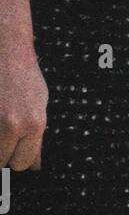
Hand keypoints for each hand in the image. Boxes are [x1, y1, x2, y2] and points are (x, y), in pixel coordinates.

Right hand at [0, 39, 46, 169]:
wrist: (3, 49)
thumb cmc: (23, 76)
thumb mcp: (39, 104)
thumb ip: (36, 137)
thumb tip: (35, 166)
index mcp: (33, 123)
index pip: (23, 162)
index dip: (18, 158)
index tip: (15, 150)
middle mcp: (11, 124)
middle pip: (2, 161)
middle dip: (2, 153)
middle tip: (4, 132)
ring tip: (0, 120)